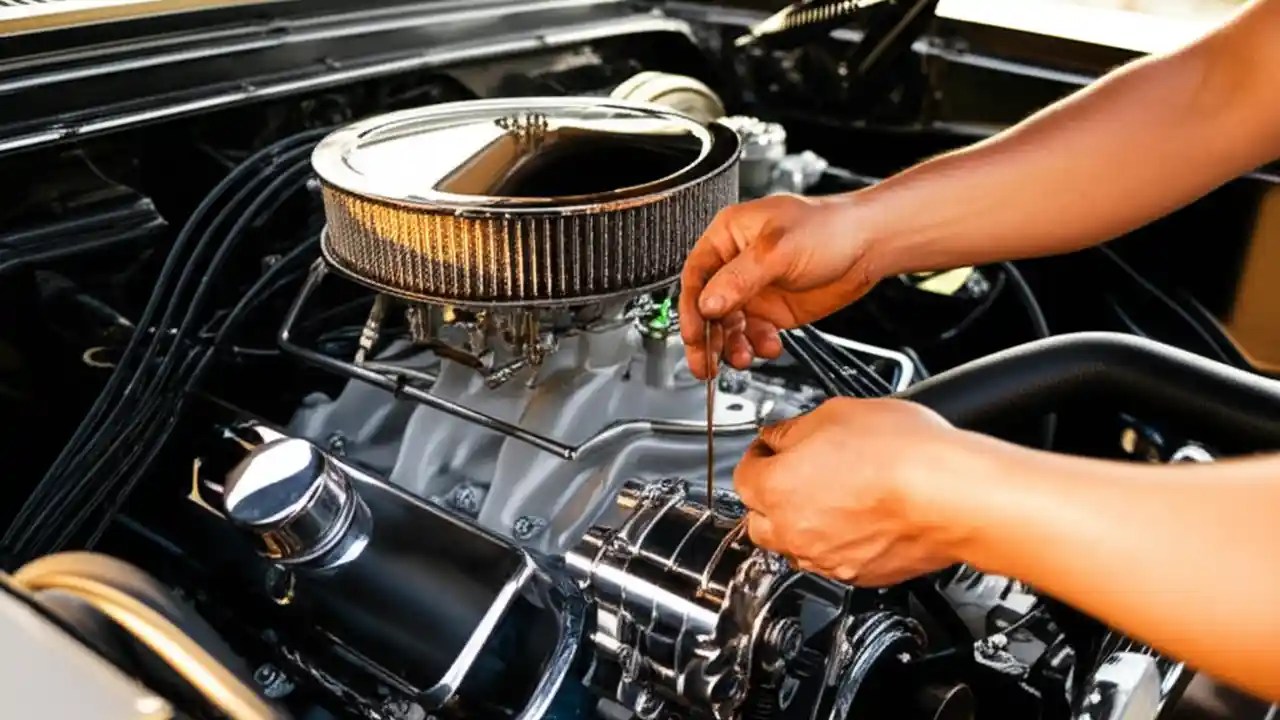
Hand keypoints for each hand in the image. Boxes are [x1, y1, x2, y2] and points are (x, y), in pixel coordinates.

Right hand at [678, 193, 880, 377]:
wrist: (870, 244)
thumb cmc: (831, 227)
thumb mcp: (779, 250)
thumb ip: (740, 279)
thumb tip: (708, 304)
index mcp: (728, 236)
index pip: (696, 276)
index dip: (691, 307)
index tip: (695, 334)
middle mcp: (736, 264)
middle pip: (707, 306)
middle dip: (707, 337)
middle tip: (705, 363)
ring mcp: (754, 289)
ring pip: (728, 326)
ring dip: (731, 346)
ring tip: (741, 359)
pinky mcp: (773, 311)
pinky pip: (754, 335)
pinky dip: (758, 346)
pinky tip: (769, 347)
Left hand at [734, 397, 983, 585]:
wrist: (950, 494)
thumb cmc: (901, 453)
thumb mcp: (834, 413)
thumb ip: (793, 430)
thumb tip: (780, 436)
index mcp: (775, 489)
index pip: (741, 475)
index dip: (759, 456)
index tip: (773, 446)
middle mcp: (793, 532)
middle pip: (759, 519)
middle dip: (772, 495)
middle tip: (798, 471)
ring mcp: (826, 559)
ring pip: (795, 544)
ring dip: (802, 522)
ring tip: (835, 492)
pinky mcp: (860, 575)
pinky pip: (834, 559)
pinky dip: (838, 541)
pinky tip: (862, 514)